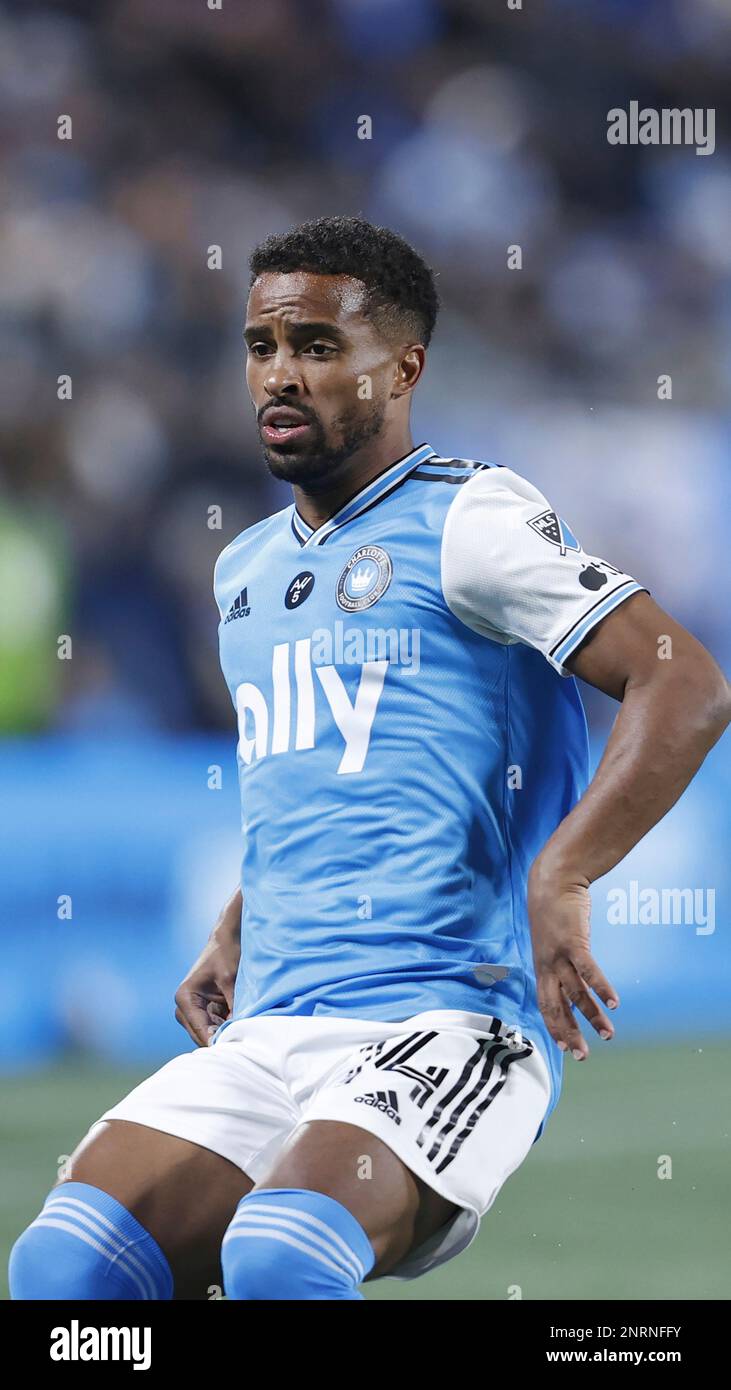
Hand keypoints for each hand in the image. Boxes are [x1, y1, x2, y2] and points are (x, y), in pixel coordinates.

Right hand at [174, 921, 239, 1047]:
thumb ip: (233, 1006)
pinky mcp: (204, 1013)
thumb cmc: (226, 955)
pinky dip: (227, 1029)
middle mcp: (184, 1009)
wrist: (226, 941)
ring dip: (225, 1035)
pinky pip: (216, 1028)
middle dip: (221, 1040)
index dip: (217, 1040)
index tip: (233, 1050)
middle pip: (203, 1036)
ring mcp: (193, 1013)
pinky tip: (242, 1028)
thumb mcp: (231, 980)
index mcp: (185, 998)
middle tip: (243, 1047)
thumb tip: (239, 1031)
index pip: (201, 1028)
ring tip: (244, 1037)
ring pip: (210, 1035)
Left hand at [527, 871, 618, 1059]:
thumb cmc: (555, 911)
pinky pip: (588, 971)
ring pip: (575, 993)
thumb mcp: (552, 941)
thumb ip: (561, 963)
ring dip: (593, 1015)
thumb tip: (573, 984)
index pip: (546, 1005)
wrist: (553, 881)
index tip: (565, 1049)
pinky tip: (614, 1002)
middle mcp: (547, 965)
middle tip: (583, 1056)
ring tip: (609, 1034)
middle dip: (569, 1033)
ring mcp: (558, 954)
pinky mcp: (573, 941)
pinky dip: (601, 988)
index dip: (555, 1027)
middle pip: (556, 1006)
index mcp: (543, 967)